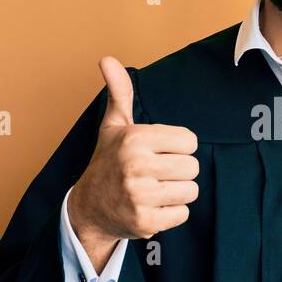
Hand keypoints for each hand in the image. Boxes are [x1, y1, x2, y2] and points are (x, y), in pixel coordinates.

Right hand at [68, 57, 199, 261]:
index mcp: (134, 139)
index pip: (190, 141)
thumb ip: (120, 92)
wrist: (88, 207)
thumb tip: (107, 59)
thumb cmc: (108, 162)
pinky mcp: (145, 222)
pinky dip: (172, 213)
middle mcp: (136, 166)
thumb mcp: (114, 126)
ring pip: (191, 191)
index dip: (179, 147)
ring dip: (177, 192)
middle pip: (193, 167)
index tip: (159, 152)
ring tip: (155, 189)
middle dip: (179, 171)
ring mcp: (140, 196)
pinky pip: (183, 214)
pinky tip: (153, 207)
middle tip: (158, 173)